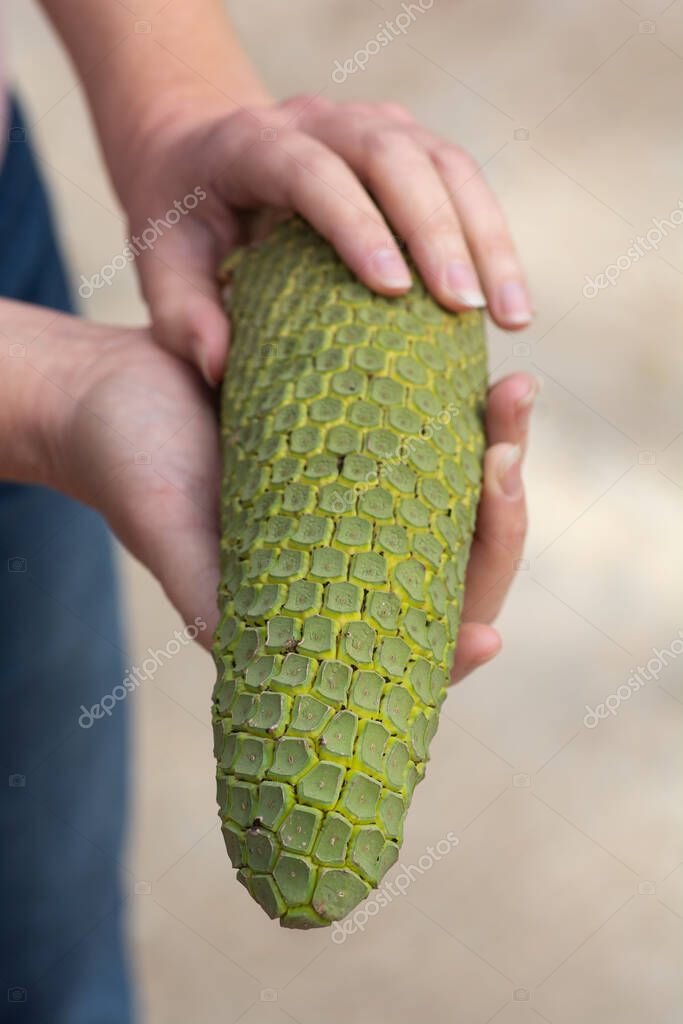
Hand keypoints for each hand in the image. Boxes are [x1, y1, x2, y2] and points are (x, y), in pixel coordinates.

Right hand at [5, 303, 531, 668]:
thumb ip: (207, 596)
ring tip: (514, 390)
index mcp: (312, 598)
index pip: (404, 642)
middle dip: (499, 520)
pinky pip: (432, 432)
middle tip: (508, 454)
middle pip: (457, 563)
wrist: (110, 385)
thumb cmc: (128, 465)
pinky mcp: (361, 433)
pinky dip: (465, 409)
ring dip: (499, 448)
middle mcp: (349, 552)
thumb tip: (250, 664)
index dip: (451, 647)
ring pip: (458, 492)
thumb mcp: (167, 530)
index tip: (487, 640)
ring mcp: (361, 493)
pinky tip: (487, 371)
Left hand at [120, 96, 531, 384]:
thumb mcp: (160, 262)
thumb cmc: (184, 218)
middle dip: (437, 231)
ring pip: (445, 162)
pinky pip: (462, 179)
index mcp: (251, 143)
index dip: (355, 222)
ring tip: (511, 315)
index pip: (312, 170)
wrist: (204, 153)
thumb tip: (221, 371)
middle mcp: (319, 121)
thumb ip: (181, 313)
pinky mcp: (407, 145)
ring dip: (485, 235)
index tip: (392, 290)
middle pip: (394, 156)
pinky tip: (508, 296)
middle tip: (466, 309)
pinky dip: (491, 234)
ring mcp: (371, 125)